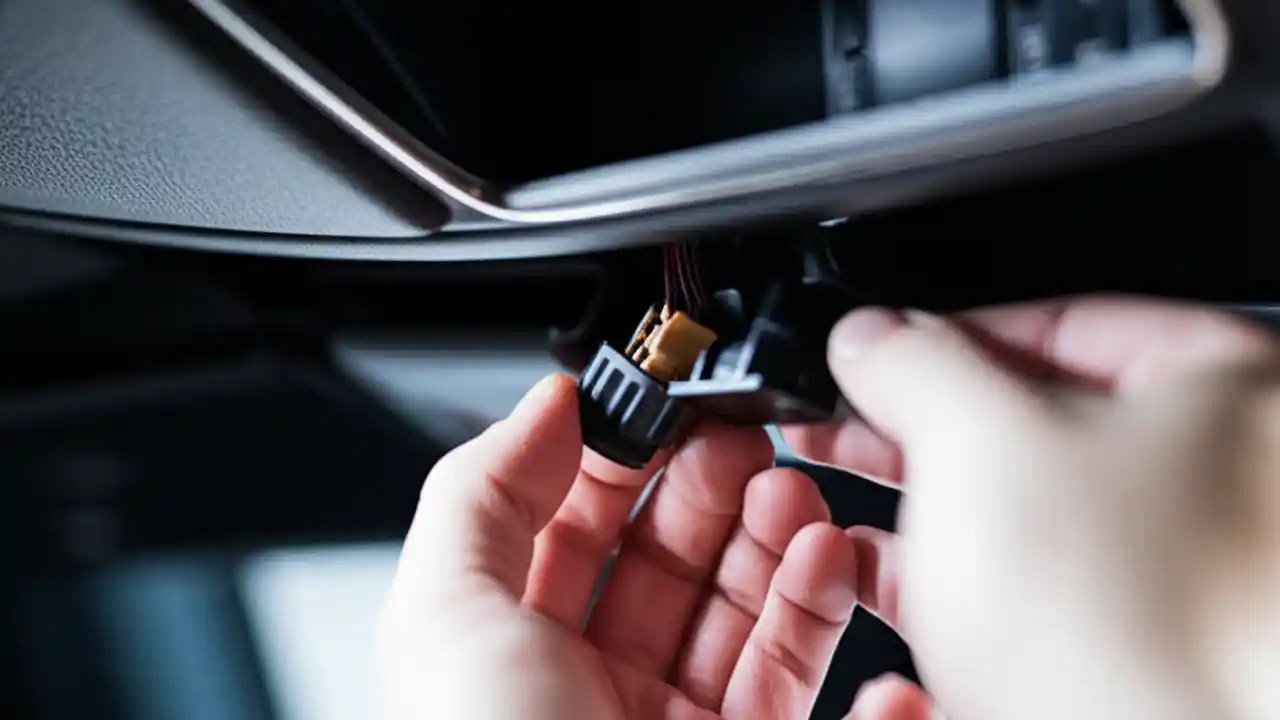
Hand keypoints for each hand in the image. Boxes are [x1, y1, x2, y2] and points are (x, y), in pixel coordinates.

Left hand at [379, 375, 928, 718]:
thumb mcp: (444, 619)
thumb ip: (482, 491)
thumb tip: (548, 399)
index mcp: (514, 653)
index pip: (579, 529)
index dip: (626, 460)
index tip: (672, 405)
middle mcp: (597, 695)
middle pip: (675, 566)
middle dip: (718, 497)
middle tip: (757, 443)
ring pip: (750, 622)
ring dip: (787, 555)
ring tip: (807, 506)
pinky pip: (808, 699)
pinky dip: (841, 643)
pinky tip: (848, 589)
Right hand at [786, 296, 1279, 719]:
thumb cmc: (1137, 628)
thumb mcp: (985, 446)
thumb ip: (918, 364)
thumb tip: (872, 336)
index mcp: (1221, 388)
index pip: (1058, 321)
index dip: (942, 335)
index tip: (872, 360)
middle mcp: (1223, 475)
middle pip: (1041, 418)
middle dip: (923, 431)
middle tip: (850, 435)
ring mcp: (1185, 572)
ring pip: (1032, 513)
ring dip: (931, 511)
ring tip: (854, 518)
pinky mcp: (1141, 649)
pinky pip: (1037, 592)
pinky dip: (964, 582)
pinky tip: (901, 591)